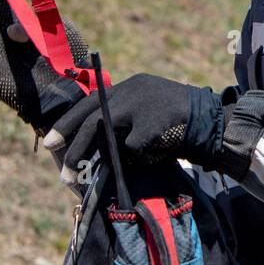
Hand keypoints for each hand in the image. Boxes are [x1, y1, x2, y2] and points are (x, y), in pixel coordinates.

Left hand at [44, 73, 225, 184]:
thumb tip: (92, 142)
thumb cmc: (179, 122)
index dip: (68, 123)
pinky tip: (153, 154)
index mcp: (129, 87)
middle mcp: (131, 92)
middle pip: (92, 119)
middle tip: (61, 171)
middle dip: (72, 145)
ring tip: (78, 177)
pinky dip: (138, 158)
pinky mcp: (150, 123)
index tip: (50, 142)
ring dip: (92, 157)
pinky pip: (132, 150)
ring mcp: (140, 106)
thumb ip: (124, 118)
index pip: (90, 102)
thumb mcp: (148, 109)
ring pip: (106, 134)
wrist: (213, 121)